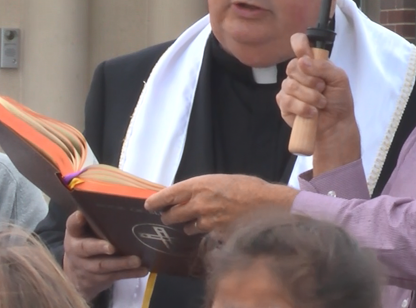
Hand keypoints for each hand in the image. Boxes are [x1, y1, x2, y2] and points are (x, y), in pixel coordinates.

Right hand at [63, 211, 148, 299]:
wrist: (76, 275)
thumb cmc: (87, 242)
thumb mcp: (85, 231)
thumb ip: (95, 219)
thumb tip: (120, 198)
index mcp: (74, 233)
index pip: (72, 224)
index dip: (76, 220)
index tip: (82, 215)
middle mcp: (77, 250)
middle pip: (86, 248)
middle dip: (99, 247)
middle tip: (112, 247)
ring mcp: (86, 267)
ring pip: (102, 265)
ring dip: (121, 263)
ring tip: (137, 260)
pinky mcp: (98, 279)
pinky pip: (114, 276)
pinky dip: (129, 274)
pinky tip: (142, 270)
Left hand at [144, 175, 297, 235]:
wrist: (267, 203)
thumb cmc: (246, 187)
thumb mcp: (219, 181)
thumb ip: (201, 189)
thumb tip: (188, 196)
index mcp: (197, 186)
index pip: (167, 195)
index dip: (155, 201)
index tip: (148, 205)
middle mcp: (198, 203)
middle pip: (172, 215)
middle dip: (170, 216)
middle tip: (171, 216)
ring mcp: (206, 221)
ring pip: (187, 227)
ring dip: (188, 225)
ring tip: (199, 220)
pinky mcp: (215, 234)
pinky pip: (204, 235)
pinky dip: (206, 232)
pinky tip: (214, 227)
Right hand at [277, 33, 360, 175]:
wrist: (336, 124)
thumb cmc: (339, 100)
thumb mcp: (339, 78)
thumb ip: (324, 67)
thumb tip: (302, 61)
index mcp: (311, 62)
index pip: (299, 43)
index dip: (299, 44)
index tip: (304, 54)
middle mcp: (298, 73)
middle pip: (292, 66)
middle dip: (310, 80)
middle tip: (323, 88)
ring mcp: (289, 88)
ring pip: (290, 85)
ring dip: (309, 97)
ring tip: (321, 104)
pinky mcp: (284, 104)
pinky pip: (287, 101)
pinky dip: (302, 108)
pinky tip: (312, 113)